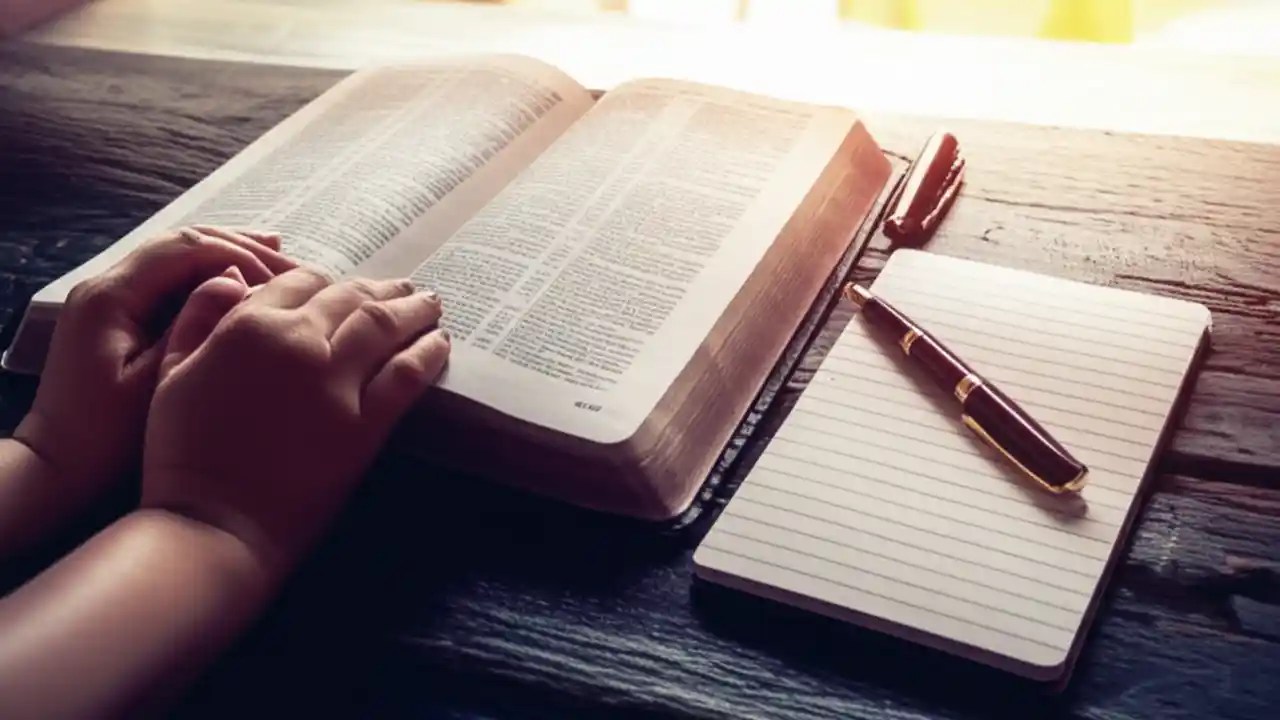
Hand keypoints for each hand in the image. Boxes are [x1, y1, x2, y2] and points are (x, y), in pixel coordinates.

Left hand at [14, 226, 294, 504]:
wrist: (59, 469)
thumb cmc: (105, 440)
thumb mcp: (156, 382)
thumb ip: (196, 326)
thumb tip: (237, 279)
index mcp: (111, 296)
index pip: (187, 249)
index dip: (243, 256)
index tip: (287, 281)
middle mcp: (107, 286)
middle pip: (184, 244)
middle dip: (243, 249)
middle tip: (296, 267)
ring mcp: (112, 299)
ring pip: (180, 259)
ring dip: (231, 259)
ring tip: (283, 264)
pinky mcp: (121, 317)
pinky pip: (174, 282)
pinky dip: (213, 279)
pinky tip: (250, 286)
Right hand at [141, 269, 449, 573]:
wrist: (212, 524)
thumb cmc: (182, 453)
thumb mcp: (172, 374)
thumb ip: (199, 318)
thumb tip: (233, 277)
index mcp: (248, 326)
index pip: (302, 281)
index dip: (328, 282)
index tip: (347, 288)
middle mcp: (298, 343)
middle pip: (351, 298)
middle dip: (382, 288)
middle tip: (404, 287)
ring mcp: (335, 382)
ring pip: (384, 326)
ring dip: (413, 310)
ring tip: (430, 304)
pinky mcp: (364, 424)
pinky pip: (406, 375)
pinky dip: (427, 353)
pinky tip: (441, 343)